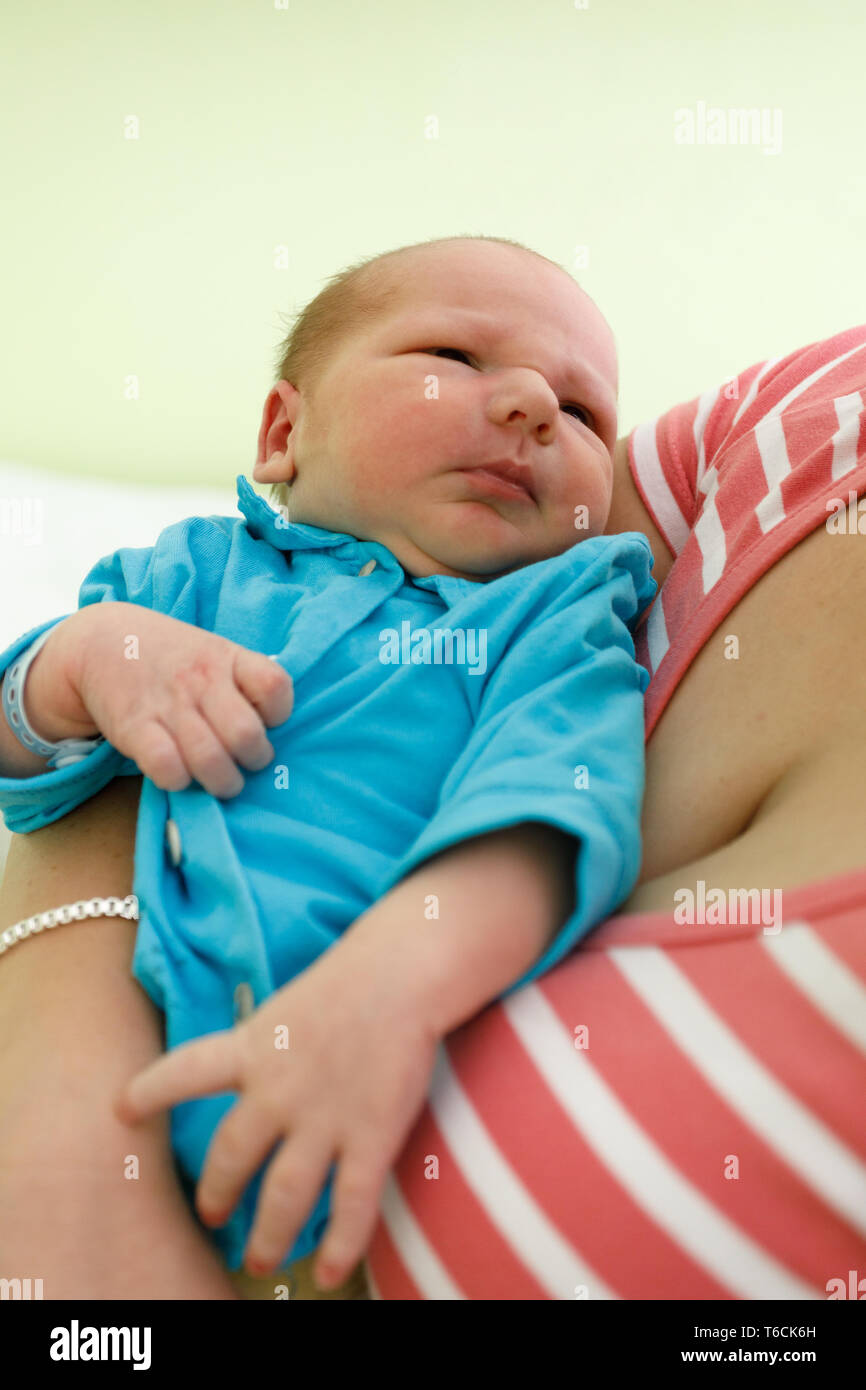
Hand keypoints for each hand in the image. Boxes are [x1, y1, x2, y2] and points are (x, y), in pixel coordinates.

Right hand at [31, 603, 293, 798]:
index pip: (274, 687)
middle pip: (246, 734)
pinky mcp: (134, 728)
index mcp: (228, 658)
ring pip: (211, 759)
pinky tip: (179, 775)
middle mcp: (202, 680)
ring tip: (221, 781)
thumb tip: (276, 725)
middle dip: (255, 759)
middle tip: (246, 762)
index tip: (265, 721)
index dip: (278, 713)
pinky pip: (167, 768)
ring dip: (223, 781)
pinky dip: (178, 781)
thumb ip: (245, 681)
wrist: (102, 641)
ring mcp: (168, 705)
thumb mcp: (214, 651)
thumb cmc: (172, 656)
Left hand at [112, 950, 439, 1289]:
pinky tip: (332, 1272)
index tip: (122, 1109)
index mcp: (253, 1048)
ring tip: (262, 1260)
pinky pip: (351, 1206)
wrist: (403, 974)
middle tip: (214, 1216)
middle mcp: (277, 1090)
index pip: (185, 1071)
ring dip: (269, 1236)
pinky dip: (341, 1245)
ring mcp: (322, 1118)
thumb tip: (255, 1070)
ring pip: (284, 1195)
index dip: (149, 1092)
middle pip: (232, 1156)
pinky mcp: (370, 1138)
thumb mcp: (290, 1006)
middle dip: (218, 1194)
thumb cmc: (353, 980)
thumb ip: (268, 1045)